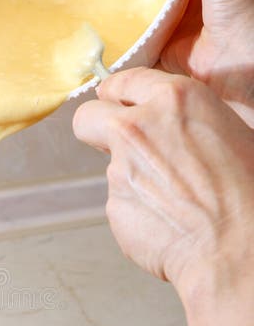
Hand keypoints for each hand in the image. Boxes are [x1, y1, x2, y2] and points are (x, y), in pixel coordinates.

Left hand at [73, 67, 253, 301]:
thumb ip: (180, 120)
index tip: (115, 104)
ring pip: (111, 167)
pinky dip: (137, 210)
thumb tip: (165, 127)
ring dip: (131, 178)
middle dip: (96, 130)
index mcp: (175, 99)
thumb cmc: (245, 190)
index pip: (124, 82)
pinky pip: (120, 202)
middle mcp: (138, 128)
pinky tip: (167, 220)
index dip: (118, 97)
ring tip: (172, 198)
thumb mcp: (223, 128)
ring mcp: (120, 168)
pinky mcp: (114, 205)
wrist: (236, 244)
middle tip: (114, 145)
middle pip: (87, 118)